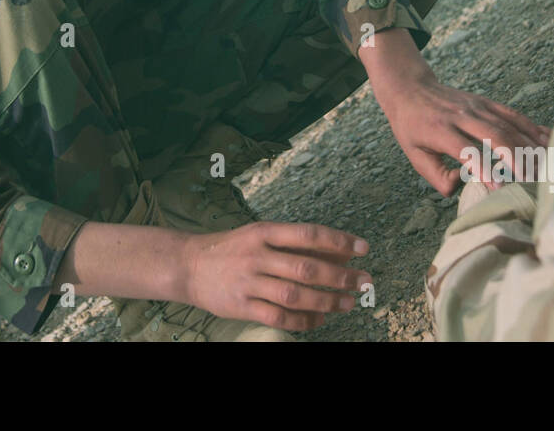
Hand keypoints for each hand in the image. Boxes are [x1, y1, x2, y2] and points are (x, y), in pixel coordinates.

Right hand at [183, 222, 371, 330]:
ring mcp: (248, 282)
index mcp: (264, 232)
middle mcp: (257, 255)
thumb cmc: (232, 248)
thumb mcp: (259, 235)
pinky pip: (278, 317)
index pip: (308, 234)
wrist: (188, 265)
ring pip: (295, 295)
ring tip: (348, 303)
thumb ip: (295, 244)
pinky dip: (303, 321)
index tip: (363, 248)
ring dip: (326, 301)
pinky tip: (319, 320)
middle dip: (340, 276)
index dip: (339, 240)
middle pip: (306, 267)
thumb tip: (339, 250)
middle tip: (365, 281)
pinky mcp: (241, 306)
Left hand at [383, 79, 549, 194]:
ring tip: (545, 167)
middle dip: (516, 159)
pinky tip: (547, 141)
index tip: (499, 189)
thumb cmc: (412, 128)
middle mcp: (461, 116)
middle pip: (495, 136)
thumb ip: (436, 176)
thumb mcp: (414, 155)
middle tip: (531, 181)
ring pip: (508, 125)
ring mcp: (476, 106)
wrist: (411, 89)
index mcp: (441, 130)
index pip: (466, 151)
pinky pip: (512, 114)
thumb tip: (461, 185)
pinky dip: (531, 127)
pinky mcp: (486, 102)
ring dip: (528, 146)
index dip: (483, 170)